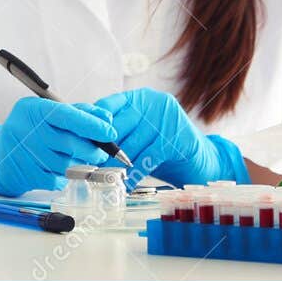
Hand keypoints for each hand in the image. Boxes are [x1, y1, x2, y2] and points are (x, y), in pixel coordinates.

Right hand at [0, 97, 118, 195]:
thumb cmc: (29, 130)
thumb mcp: (47, 111)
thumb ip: (78, 112)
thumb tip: (106, 117)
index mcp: (33, 110)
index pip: (67, 116)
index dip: (92, 125)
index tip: (110, 132)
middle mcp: (27, 131)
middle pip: (71, 145)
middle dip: (92, 150)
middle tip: (100, 151)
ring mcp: (26, 155)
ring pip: (68, 165)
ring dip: (80, 164)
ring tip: (77, 158)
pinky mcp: (29, 175)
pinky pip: (59, 179)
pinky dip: (66, 176)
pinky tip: (58, 167)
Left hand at [98, 88, 248, 186]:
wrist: (200, 162)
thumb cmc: (161, 149)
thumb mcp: (138, 134)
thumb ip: (117, 132)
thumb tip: (83, 142)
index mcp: (140, 97)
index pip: (108, 105)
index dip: (93, 124)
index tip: (81, 142)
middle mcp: (153, 102)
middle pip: (118, 125)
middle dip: (103, 148)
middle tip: (88, 164)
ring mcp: (167, 117)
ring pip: (132, 144)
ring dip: (117, 164)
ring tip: (104, 177)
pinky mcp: (177, 136)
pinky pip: (148, 157)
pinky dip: (135, 173)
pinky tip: (127, 183)